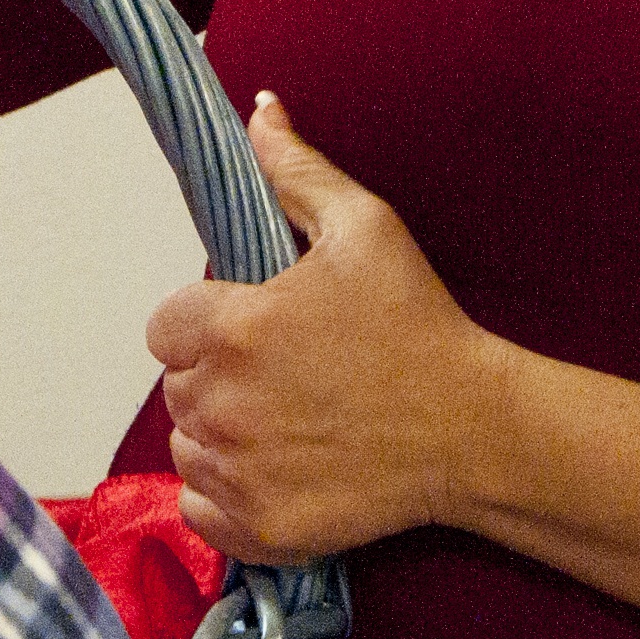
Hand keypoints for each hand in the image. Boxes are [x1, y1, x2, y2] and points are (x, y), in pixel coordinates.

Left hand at [147, 94, 507, 564]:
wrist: (474, 428)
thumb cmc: (418, 323)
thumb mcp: (366, 228)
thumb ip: (297, 171)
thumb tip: (259, 110)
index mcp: (231, 327)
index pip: (165, 326)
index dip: (206, 323)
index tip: (256, 328)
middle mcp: (219, 404)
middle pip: (178, 387)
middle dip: (218, 376)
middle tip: (287, 373)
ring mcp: (236, 472)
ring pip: (187, 446)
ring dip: (221, 434)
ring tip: (288, 420)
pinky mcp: (257, 528)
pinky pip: (201, 509)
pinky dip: (227, 493)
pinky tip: (281, 467)